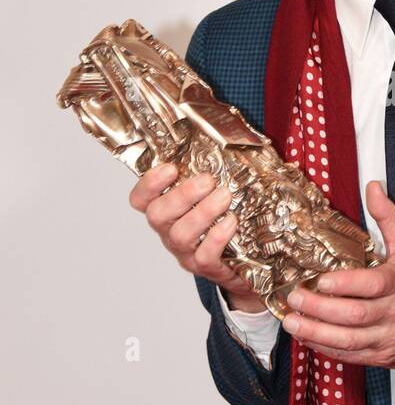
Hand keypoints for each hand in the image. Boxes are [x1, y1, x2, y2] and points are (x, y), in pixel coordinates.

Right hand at [128, 162, 266, 312]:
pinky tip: (231, 221)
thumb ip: (209, 172)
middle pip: (157, 215)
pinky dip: (217, 237)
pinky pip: (203, 256)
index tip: (171, 168)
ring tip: (225, 197)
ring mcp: (185, 252)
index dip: (149, 184)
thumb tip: (224, 137)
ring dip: (203, 213)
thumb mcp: (212, 195)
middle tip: (208, 180)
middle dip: (182, 195)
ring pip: (180, 235)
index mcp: (166, 210)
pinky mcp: (205, 267)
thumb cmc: (224, 221)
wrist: (244, 264)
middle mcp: (169, 232)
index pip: (140, 199)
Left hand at [281, 180, 394, 368]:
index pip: (373, 285)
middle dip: (321, 308)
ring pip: (349, 340)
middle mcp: (393, 312)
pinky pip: (349, 355)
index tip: (322, 280)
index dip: (346, 284)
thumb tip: (373, 188)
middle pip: (354, 315)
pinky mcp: (379, 356)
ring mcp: (386, 337)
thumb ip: (388, 219)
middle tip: (296, 297)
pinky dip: (325, 348)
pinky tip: (307, 337)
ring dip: (316, 332)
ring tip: (292, 322)